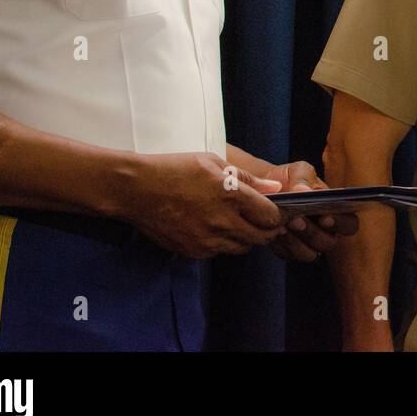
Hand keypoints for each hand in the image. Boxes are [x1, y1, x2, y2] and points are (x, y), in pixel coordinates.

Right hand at [121, 152, 287, 258]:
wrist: (136, 190)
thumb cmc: (175, 169)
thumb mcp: (213, 163)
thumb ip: (248, 178)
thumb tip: (275, 188)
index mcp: (231, 195)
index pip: (271, 216)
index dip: (280, 216)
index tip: (281, 212)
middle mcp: (222, 221)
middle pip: (262, 237)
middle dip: (269, 230)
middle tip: (266, 221)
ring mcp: (207, 240)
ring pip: (242, 247)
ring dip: (247, 238)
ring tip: (239, 222)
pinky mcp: (193, 251)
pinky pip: (220, 252)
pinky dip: (224, 243)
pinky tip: (215, 228)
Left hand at [259, 160, 359, 262]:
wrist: (265, 188)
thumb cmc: (289, 178)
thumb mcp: (299, 170)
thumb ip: (304, 178)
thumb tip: (304, 191)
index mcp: (336, 211)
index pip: (349, 224)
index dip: (340, 224)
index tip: (324, 217)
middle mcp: (325, 231)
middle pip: (328, 242)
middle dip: (312, 232)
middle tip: (296, 219)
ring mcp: (307, 243)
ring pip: (309, 254)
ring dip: (296, 240)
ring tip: (283, 224)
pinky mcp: (289, 251)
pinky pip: (289, 255)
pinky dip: (282, 244)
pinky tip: (275, 230)